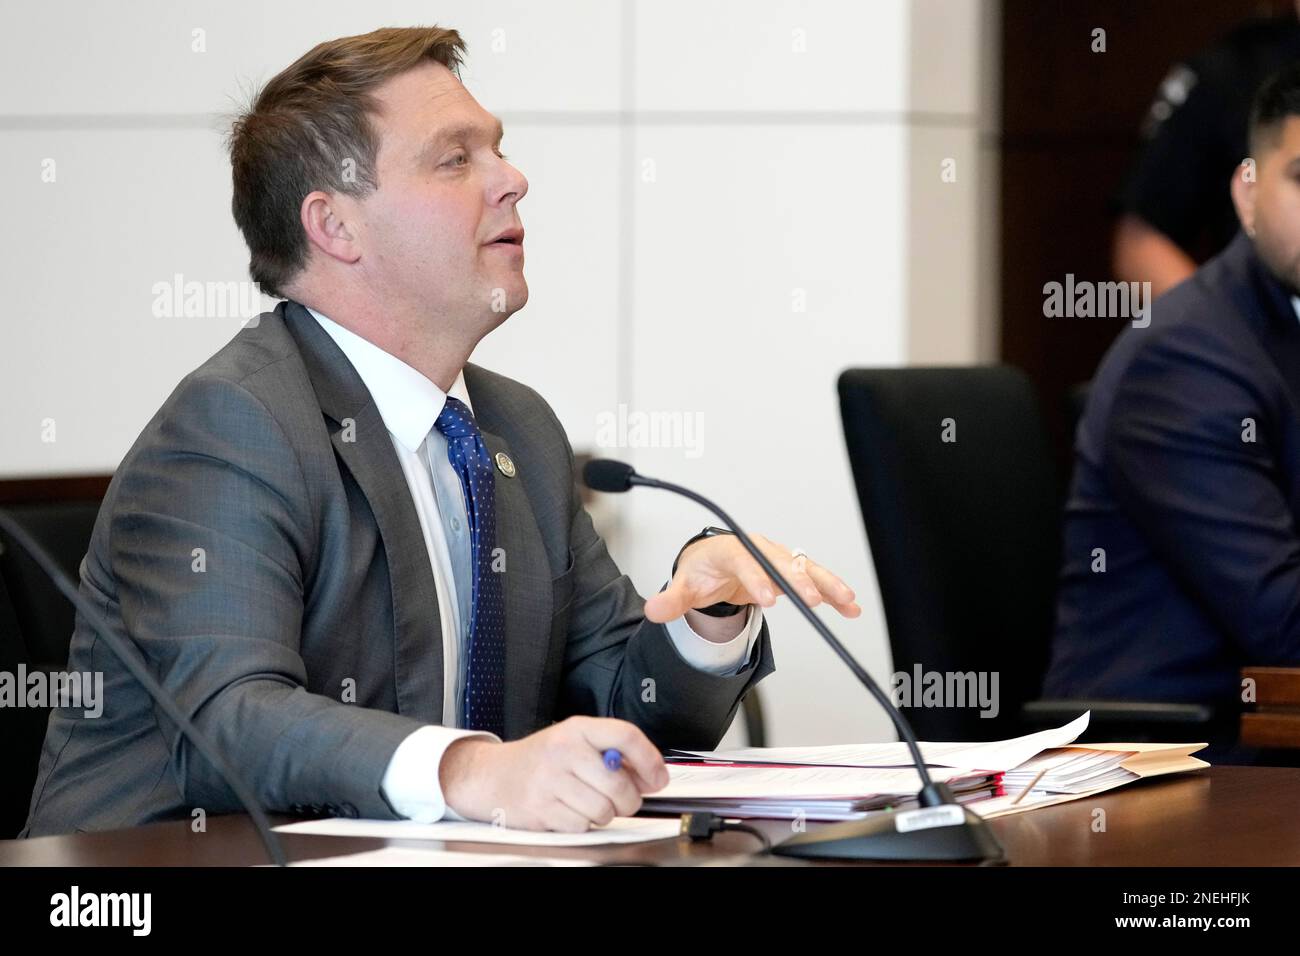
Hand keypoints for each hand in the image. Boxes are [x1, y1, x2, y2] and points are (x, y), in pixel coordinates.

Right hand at [439, 716, 669, 831]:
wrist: (493, 776)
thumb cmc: (541, 760)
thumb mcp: (575, 743)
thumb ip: (613, 754)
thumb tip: (653, 777)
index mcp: (577, 729)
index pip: (625, 735)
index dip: (650, 759)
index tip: (658, 778)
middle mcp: (563, 750)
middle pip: (619, 782)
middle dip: (629, 799)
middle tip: (623, 800)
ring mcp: (550, 779)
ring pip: (604, 809)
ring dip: (604, 814)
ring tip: (590, 803)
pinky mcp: (541, 808)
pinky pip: (582, 826)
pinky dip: (583, 825)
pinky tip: (570, 811)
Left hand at [642, 532, 861, 623]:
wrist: (713, 562)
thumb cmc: (702, 570)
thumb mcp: (685, 585)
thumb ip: (673, 600)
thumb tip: (655, 609)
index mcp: (730, 550)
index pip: (745, 562)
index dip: (757, 579)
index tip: (768, 598)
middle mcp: (757, 550)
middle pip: (781, 562)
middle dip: (798, 581)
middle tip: (812, 600)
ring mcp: (776, 559)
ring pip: (804, 567)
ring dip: (825, 583)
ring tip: (846, 600)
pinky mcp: (788, 571)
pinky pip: (812, 579)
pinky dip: (830, 590)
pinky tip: (848, 605)